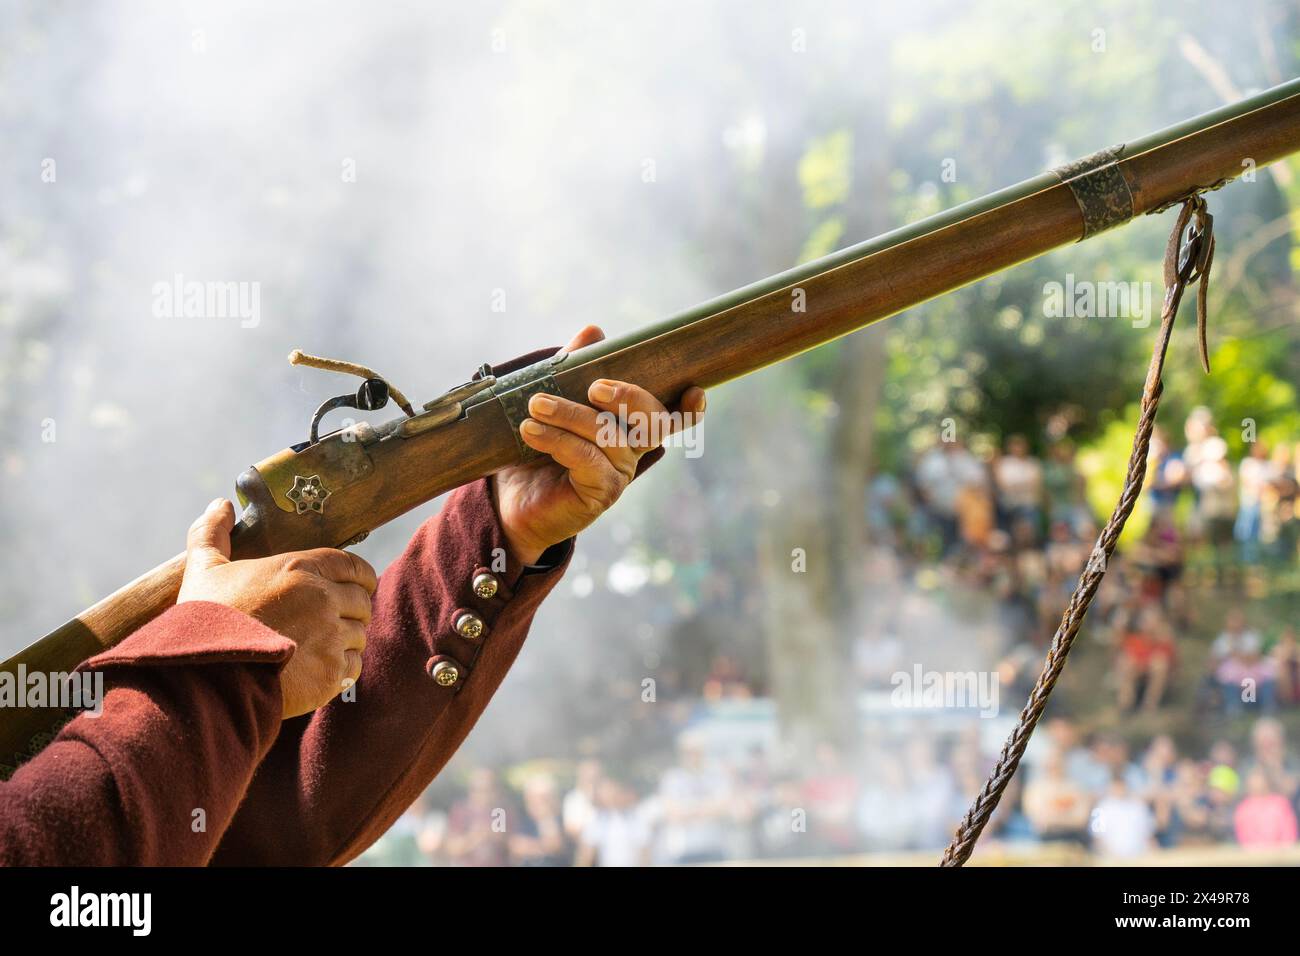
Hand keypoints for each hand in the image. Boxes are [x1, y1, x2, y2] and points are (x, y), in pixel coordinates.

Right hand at [177, 499, 378, 717]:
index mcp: (301, 568)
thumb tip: (220, 505)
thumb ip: (212, 534)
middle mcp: (324, 598)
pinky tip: (321, 669)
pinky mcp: (330, 672)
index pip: (354, 566)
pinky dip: (343, 667)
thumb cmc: (204, 620)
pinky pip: (354, 666)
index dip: (360, 577)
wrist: (205, 677)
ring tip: (322, 646)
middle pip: (362, 601)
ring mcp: (331, 636)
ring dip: (346, 639)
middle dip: (352, 610)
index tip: (358, 585)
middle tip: (335, 619)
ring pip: (359, 634)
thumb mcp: (203, 570)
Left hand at [491, 325, 706, 564]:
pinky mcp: (599, 494)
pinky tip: (532, 430)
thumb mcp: (551, 400)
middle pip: (653, 422)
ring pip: (609, 436)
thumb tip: (595, 331)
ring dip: (570, 415)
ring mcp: (618, 474)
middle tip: (594, 387)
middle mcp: (632, 451)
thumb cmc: (533, 449)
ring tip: (535, 405)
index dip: (690, 409)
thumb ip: (573, 368)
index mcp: (629, 427)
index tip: (695, 391)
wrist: (508, 498)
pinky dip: (559, 440)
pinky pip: (588, 459)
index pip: (671, 418)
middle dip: (629, 397)